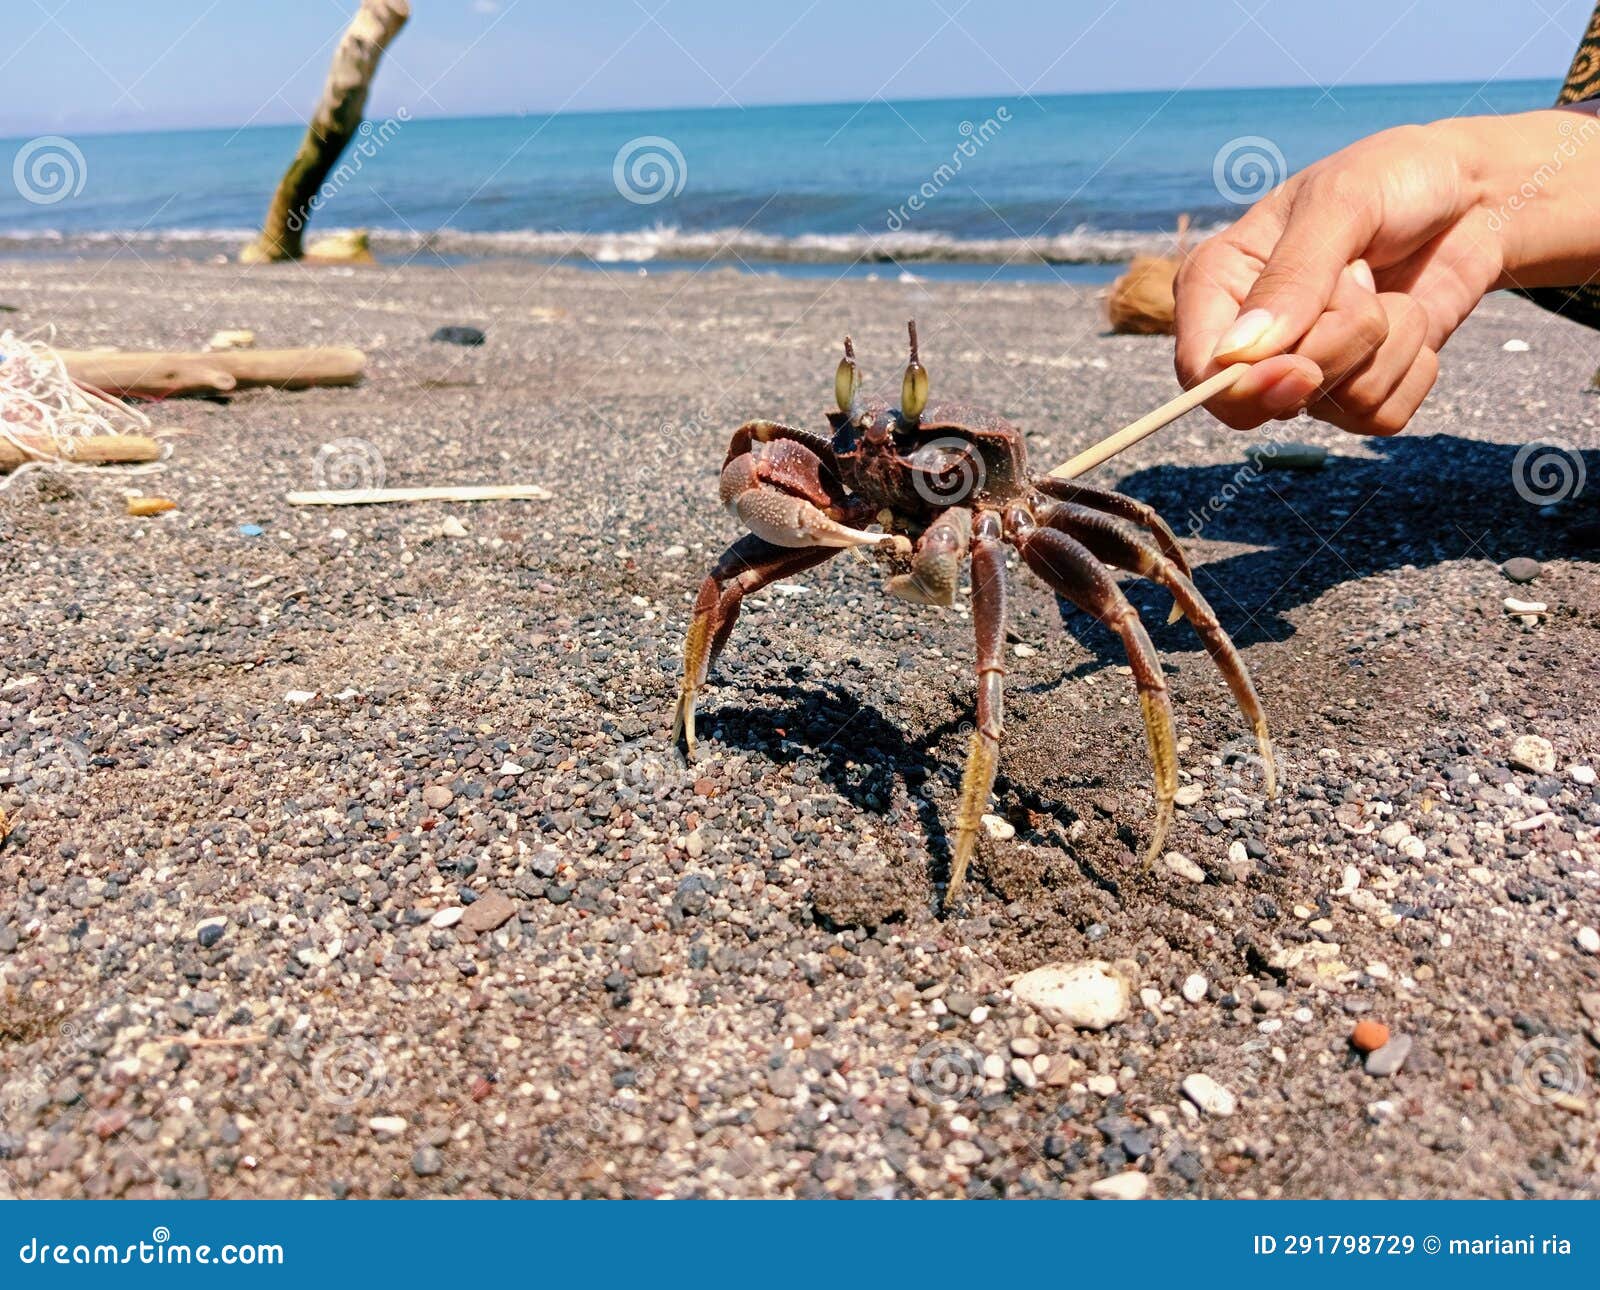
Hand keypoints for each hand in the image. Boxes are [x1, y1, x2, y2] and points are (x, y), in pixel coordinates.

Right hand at [1175, 121, 1508, 433]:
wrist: (1475, 192)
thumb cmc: (1394, 177)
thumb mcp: (1340, 203)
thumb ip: (1292, 278)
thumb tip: (1237, 355)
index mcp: (1217, 284)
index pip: (1200, 368)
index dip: (1244, 385)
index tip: (1303, 369)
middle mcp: (1251, 338)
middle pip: (1270, 398)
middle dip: (1336, 346)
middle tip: (1361, 279)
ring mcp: (1303, 368)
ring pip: (1336, 406)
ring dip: (1386, 345)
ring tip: (1387, 286)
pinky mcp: (1357, 389)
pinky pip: (1380, 419)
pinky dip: (1414, 369)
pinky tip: (1412, 318)